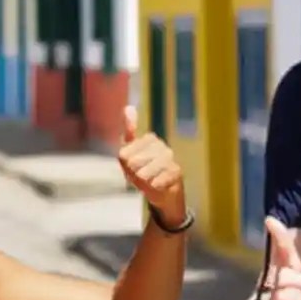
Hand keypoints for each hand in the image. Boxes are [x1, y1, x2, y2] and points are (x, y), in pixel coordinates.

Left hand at [116, 105, 185, 221]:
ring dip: (143, 182)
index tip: (133, 167)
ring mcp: (170, 159)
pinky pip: (154, 183)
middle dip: (134, 174)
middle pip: (133, 164)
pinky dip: (153, 188)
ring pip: (143, 174)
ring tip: (150, 180)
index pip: (124, 156)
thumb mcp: (129, 152)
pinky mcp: (176, 173)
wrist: (164, 193)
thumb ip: (128, 131)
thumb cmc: (145, 171)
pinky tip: (159, 185)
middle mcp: (161, 146)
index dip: (126, 167)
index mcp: (149, 139)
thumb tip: (128, 107)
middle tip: (142, 175)